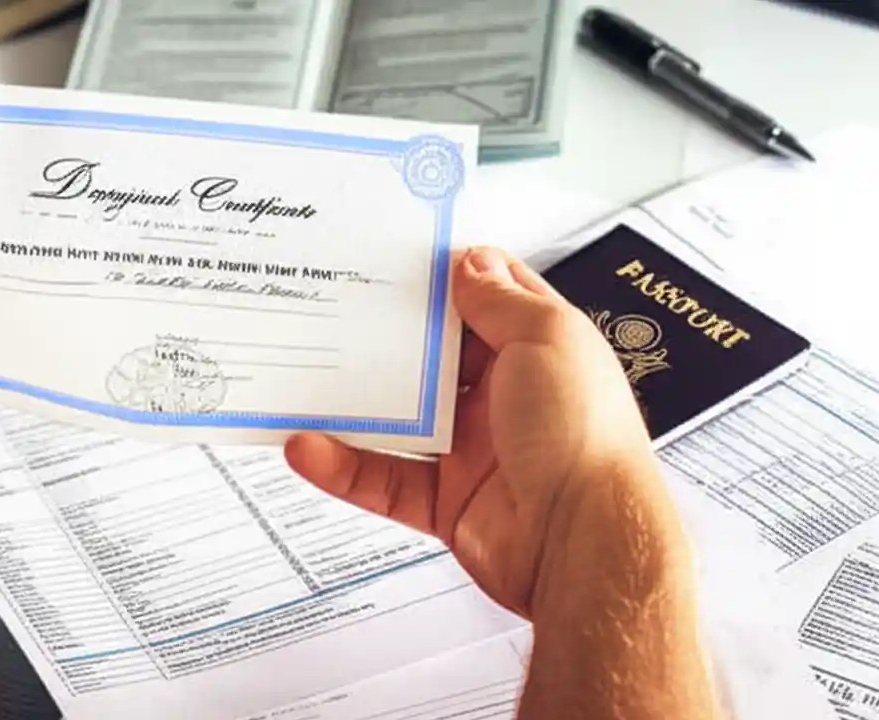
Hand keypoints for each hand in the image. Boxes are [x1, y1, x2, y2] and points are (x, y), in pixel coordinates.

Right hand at [284, 247, 675, 616]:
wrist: (584, 543)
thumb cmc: (584, 438)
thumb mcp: (548, 337)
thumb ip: (499, 299)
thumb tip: (468, 262)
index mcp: (536, 350)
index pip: (488, 299)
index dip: (447, 276)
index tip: (397, 261)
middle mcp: (503, 397)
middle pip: (429, 357)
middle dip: (383, 337)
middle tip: (333, 311)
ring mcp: (471, 450)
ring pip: (396, 419)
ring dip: (351, 404)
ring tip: (304, 381)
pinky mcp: (444, 500)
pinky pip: (381, 478)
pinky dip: (342, 466)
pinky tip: (310, 448)